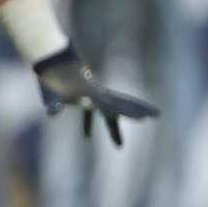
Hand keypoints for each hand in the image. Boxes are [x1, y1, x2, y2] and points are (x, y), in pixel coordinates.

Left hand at [33, 45, 158, 146]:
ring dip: (114, 128)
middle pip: (122, 105)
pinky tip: (86, 137)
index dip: (129, 113)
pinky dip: (90, 124)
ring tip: (120, 147)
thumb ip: (53, 102)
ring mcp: (93, 95)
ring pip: (110, 111)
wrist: (52, 59)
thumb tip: (53, 112)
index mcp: (93, 95)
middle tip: (157, 115)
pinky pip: (91, 113)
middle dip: (139, 111)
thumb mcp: (50, 92)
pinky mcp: (84, 97)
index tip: (144, 119)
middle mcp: (98, 95)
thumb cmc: (51, 77)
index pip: (114, 106)